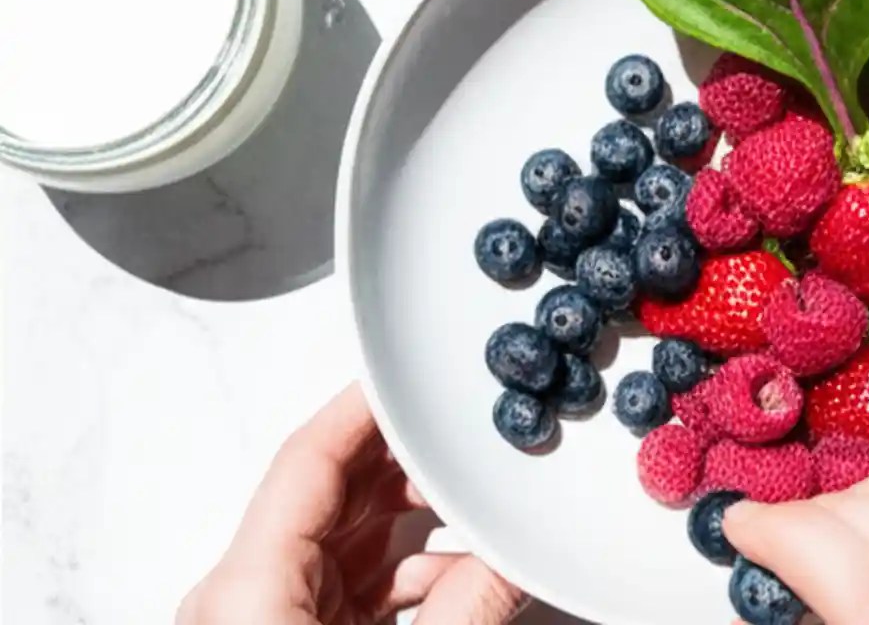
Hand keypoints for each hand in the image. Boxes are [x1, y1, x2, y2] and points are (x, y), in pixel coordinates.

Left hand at [178, 383, 524, 624]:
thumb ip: (464, 609)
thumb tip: (517, 562)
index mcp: (246, 593)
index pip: (308, 460)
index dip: (364, 407)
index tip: (409, 374)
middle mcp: (244, 598)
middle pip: (331, 491)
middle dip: (408, 461)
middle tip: (466, 436)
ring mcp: (264, 618)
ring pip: (345, 535)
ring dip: (414, 519)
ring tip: (479, 508)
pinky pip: (348, 581)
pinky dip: (405, 569)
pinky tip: (460, 573)